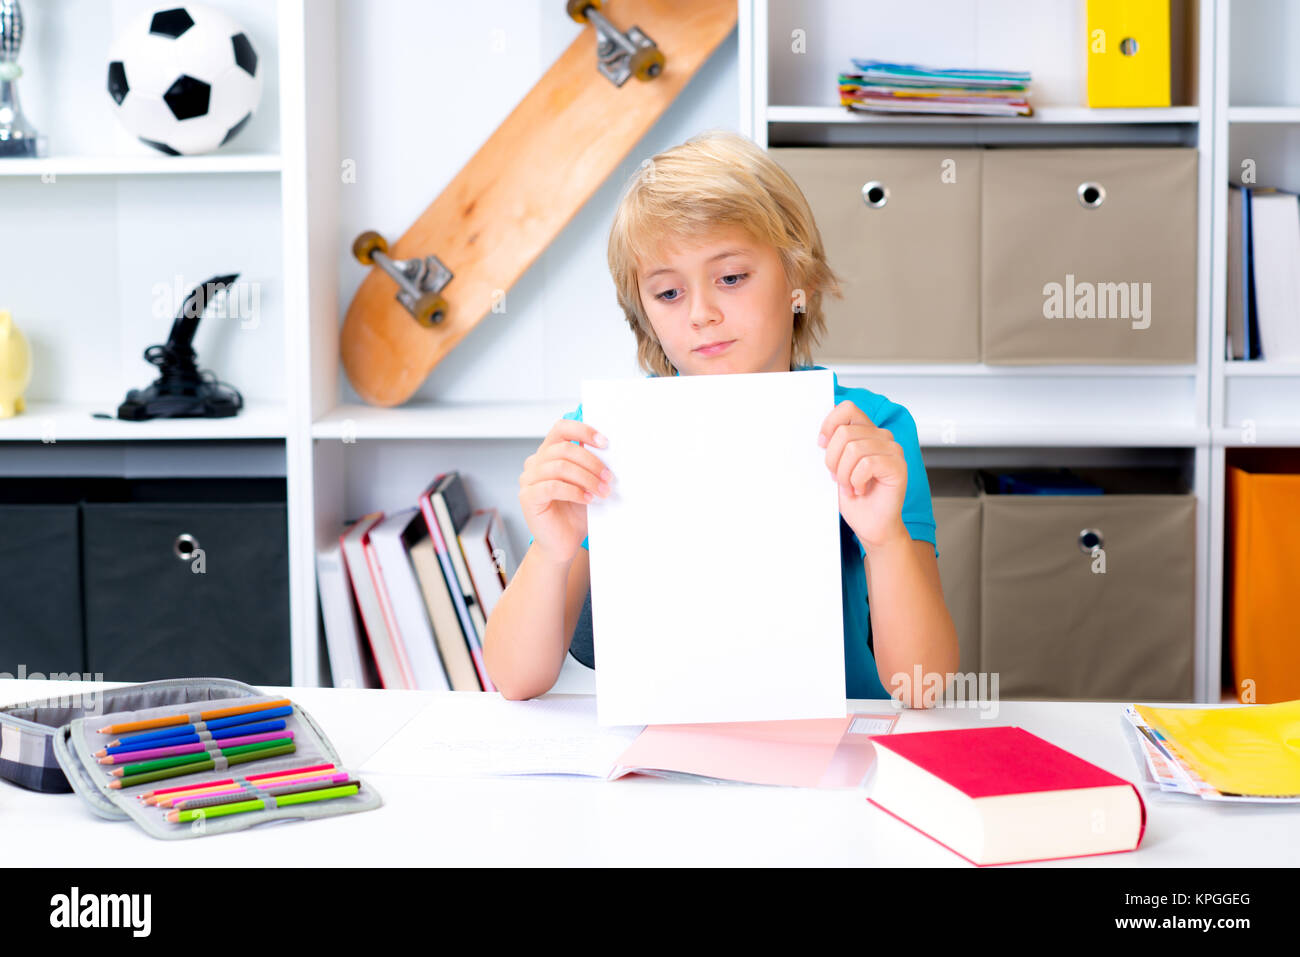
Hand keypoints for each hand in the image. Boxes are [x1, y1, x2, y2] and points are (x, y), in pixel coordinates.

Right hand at [519, 419, 612, 565]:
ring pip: (560, 467)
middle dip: (592, 462)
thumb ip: (591, 464)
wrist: (563, 544)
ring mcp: (528, 479)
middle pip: (565, 448)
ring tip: (602, 491)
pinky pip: (553, 487)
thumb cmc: (575, 513)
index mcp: (548, 453)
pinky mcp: (528, 497)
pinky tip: (587, 499)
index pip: (561, 428)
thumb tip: (609, 449)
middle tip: (609, 477)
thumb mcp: (587, 483)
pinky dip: (574, 491)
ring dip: (587, 478)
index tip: (605, 443)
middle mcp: (535, 463)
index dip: (583, 430)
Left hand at [818, 401, 908, 550]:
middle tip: (839, 478)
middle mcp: (882, 437)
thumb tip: (820, 433)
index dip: (829, 424)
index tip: (821, 443)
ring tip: (850, 486)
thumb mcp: (835, 466)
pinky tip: (861, 489)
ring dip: (844, 474)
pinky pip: (866, 464)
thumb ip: (832, 445)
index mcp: (867, 432)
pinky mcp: (898, 465)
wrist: (870, 524)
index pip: (847, 408)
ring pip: (853, 449)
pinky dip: (856, 481)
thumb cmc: (854, 497)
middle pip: (844, 432)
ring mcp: (893, 450)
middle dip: (833, 460)